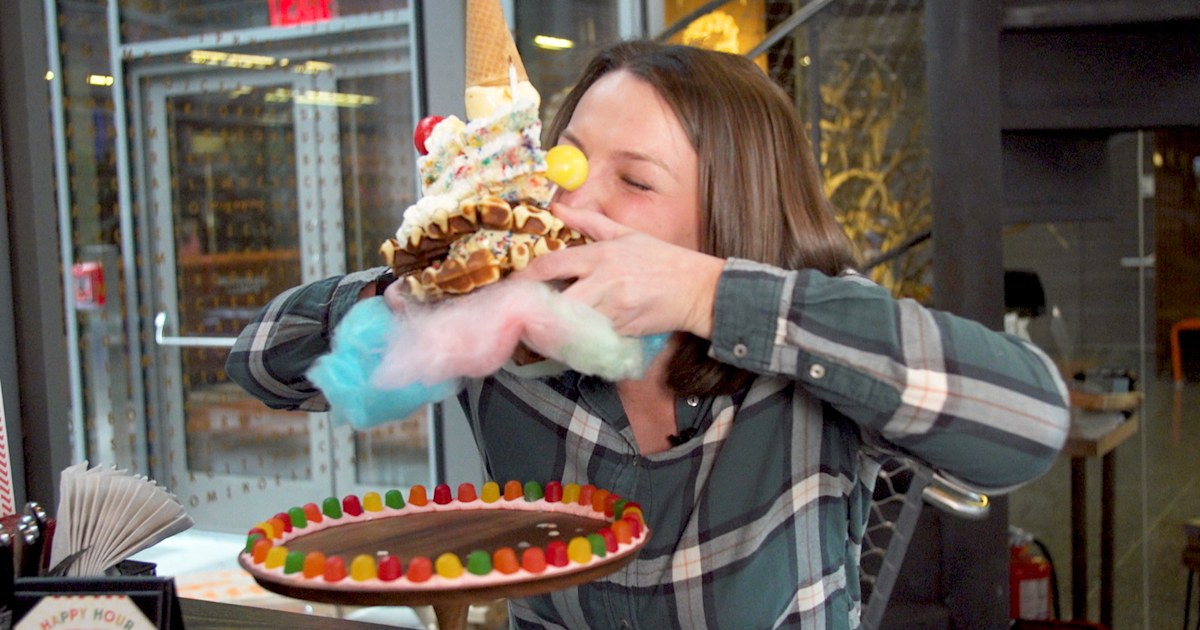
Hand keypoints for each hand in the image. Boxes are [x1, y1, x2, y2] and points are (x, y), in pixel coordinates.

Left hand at [514, 202, 723, 339]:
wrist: (696, 289)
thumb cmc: (662, 260)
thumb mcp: (625, 234)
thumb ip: (588, 221)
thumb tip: (558, 208)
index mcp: (601, 255)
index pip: (552, 264)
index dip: (527, 277)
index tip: (515, 285)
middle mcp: (604, 281)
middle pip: (556, 300)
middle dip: (536, 309)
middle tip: (522, 313)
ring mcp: (614, 308)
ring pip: (571, 323)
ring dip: (554, 327)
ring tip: (540, 327)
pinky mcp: (623, 329)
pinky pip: (592, 337)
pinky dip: (578, 338)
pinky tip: (570, 337)